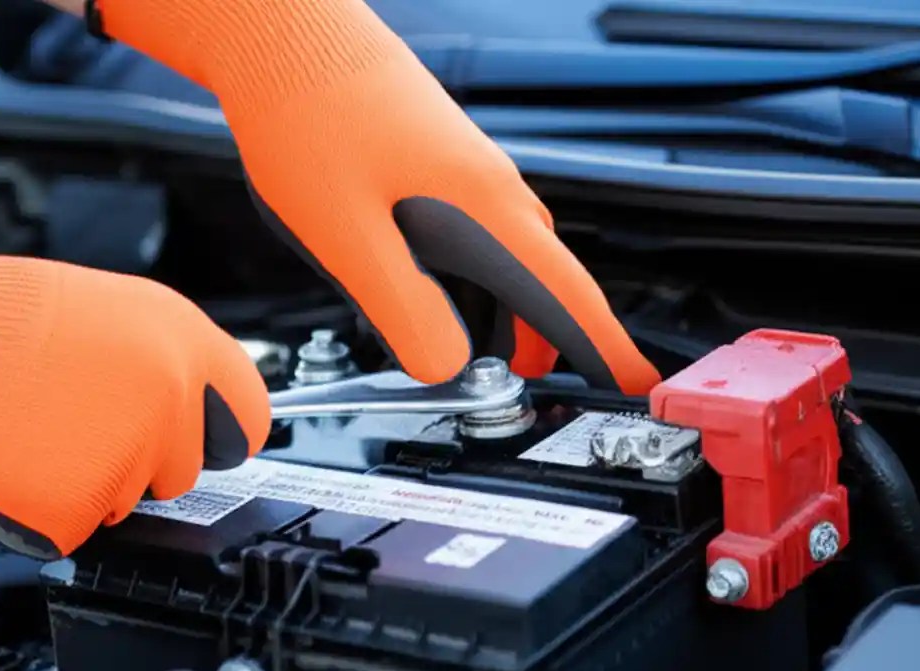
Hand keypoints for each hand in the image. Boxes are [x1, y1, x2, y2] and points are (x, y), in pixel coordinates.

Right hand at [0, 165, 270, 556]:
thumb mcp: (106, 309)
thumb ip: (158, 359)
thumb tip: (184, 398)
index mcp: (185, 343)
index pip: (251, 419)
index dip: (218, 433)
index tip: (202, 439)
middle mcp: (172, 401)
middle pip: (184, 471)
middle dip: (142, 462)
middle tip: (83, 429)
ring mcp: (130, 458)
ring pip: (127, 501)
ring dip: (88, 483)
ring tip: (34, 432)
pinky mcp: (79, 507)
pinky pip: (73, 529)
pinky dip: (41, 511)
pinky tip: (11, 463)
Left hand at [99, 0, 661, 392]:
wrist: (283, 37)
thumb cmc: (309, 121)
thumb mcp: (349, 237)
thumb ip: (403, 308)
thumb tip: (444, 366)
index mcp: (483, 206)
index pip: (566, 292)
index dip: (604, 346)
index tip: (637, 382)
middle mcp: (489, 185)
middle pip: (543, 277)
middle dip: (549, 337)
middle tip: (540, 383)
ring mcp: (467, 168)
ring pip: (508, 255)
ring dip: (506, 308)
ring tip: (486, 351)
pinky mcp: (438, 161)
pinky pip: (478, 231)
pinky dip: (475, 275)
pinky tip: (437, 287)